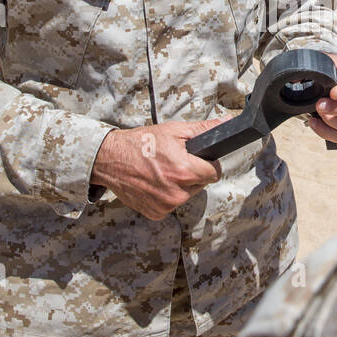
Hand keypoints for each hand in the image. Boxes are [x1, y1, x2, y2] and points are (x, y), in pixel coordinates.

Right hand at [91, 119, 224, 220]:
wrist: (111, 159)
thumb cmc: (141, 143)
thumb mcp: (174, 131)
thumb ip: (204, 130)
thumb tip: (226, 123)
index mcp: (184, 171)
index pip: (214, 173)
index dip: (207, 164)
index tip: (197, 160)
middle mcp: (177, 192)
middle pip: (200, 185)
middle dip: (191, 174)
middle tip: (174, 163)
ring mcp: (166, 205)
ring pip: (186, 195)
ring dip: (179, 186)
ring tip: (162, 172)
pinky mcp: (156, 213)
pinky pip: (171, 204)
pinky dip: (166, 195)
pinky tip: (154, 183)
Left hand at [307, 54, 336, 145]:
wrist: (321, 78)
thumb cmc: (325, 68)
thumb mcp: (322, 60)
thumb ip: (313, 66)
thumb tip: (296, 80)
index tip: (333, 93)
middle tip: (319, 105)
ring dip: (334, 121)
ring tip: (317, 113)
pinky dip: (327, 132)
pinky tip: (314, 122)